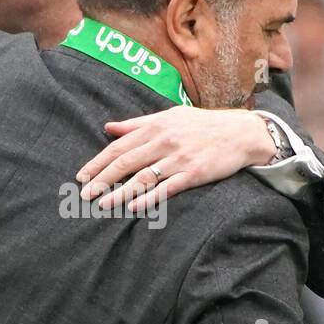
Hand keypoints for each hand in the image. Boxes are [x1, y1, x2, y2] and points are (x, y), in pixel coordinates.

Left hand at [75, 108, 274, 213]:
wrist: (241, 132)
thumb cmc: (202, 125)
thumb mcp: (169, 116)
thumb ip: (137, 124)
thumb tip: (108, 127)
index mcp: (156, 126)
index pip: (119, 146)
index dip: (98, 162)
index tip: (82, 176)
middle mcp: (164, 141)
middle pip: (126, 162)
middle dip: (102, 179)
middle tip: (85, 194)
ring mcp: (179, 158)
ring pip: (143, 176)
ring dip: (121, 192)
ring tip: (103, 204)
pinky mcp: (194, 173)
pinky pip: (168, 187)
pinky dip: (150, 197)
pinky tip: (135, 206)